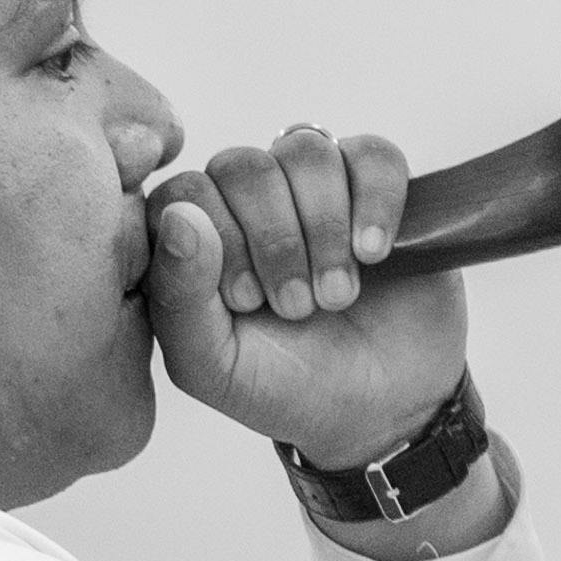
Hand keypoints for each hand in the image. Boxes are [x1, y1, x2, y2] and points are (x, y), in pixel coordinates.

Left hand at [150, 127, 472, 469]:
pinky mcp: (376, 187)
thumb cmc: (285, 387)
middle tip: (298, 307)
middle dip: (276, 240)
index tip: (248, 301)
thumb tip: (180, 217)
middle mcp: (247, 202)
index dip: (218, 240)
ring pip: (306, 152)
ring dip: (325, 226)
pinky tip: (375, 254)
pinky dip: (376, 201)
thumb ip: (178, 299)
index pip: (184, 193)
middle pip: (243, 166)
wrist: (382, 408)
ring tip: (338, 295)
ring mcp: (312, 189)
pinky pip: (373, 155)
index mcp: (195, 240)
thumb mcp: (214, 367)